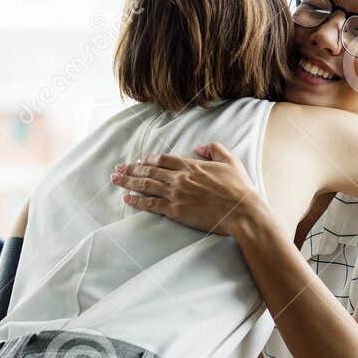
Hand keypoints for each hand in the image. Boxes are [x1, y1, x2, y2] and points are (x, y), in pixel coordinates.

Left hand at [110, 142, 268, 236]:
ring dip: (128, 182)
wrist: (241, 210)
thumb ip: (214, 149)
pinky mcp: (175, 210)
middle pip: (150, 171)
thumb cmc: (239, 188)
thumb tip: (199, 147)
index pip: (164, 159)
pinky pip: (151, 204)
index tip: (140, 161)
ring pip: (146, 185)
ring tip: (116, 180)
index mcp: (192, 165)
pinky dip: (137, 201)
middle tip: (118, 168)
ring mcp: (176, 194)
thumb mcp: (230, 161)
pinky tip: (127, 199)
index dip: (150, 160)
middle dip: (132, 169)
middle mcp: (180, 178)